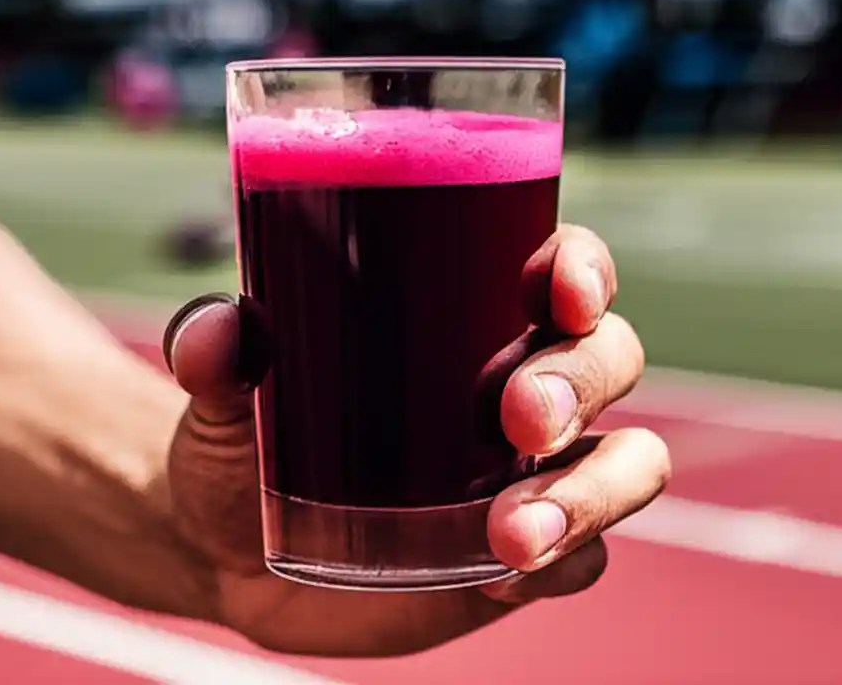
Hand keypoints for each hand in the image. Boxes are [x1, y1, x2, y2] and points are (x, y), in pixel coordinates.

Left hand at [165, 224, 669, 655]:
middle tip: (515, 417)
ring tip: (511, 533)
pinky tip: (502, 572)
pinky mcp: (524, 559)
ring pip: (627, 464)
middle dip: (579, 381)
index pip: (559, 271)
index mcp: (470, 319)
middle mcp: (520, 387)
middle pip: (608, 359)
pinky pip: (586, 558)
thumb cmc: (242, 438)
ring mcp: (532, 476)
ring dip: (591, 489)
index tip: (560, 288)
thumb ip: (213, 354)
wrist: (227, 548)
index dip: (584, 269)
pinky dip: (567, 560)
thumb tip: (216, 333)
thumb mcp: (221, 393)